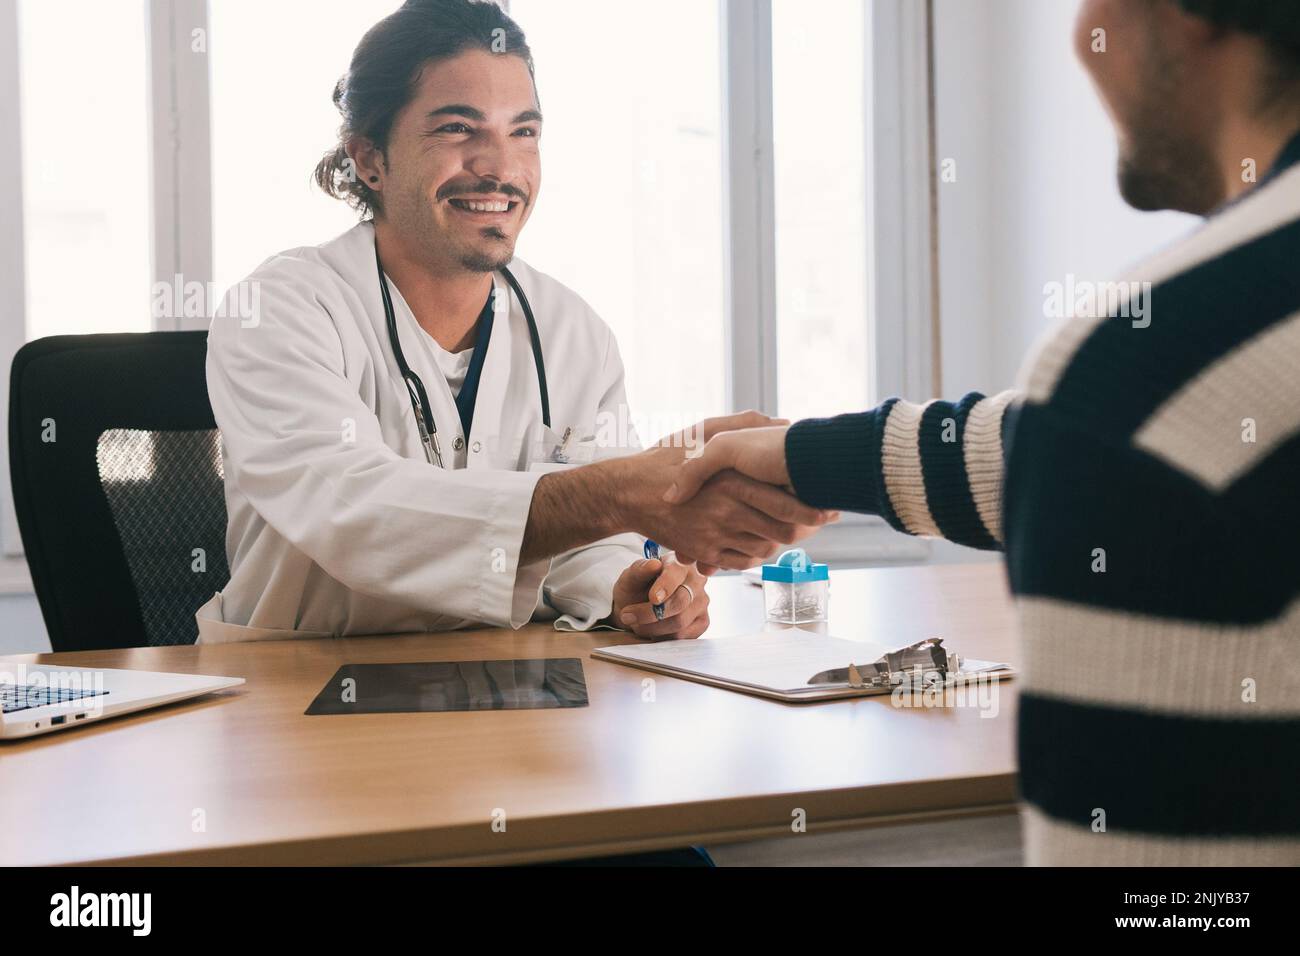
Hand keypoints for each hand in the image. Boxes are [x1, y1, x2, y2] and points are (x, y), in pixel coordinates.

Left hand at [609, 556, 709, 639]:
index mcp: (679, 562)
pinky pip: (684, 635)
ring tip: (637, 624)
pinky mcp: (702, 621)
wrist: (638, 607)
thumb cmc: (636, 588)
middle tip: (627, 617)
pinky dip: (663, 637)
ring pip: (680, 621)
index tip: (652, 598)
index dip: (665, 586)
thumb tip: (653, 564)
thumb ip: (639, 570)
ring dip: (652, 627)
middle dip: (650, 614)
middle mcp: (696, 580)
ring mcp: (702, 601)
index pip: (677, 573)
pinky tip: (653, 630)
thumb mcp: (630, 577)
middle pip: (680, 601)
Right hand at [614, 414, 834, 571]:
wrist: (629, 492)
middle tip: (819, 522)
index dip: (813, 510)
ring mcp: (716, 535)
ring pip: (765, 548)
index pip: (786, 502)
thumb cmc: (667, 457)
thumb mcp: (703, 431)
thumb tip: (783, 421)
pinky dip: (756, 554)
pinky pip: (743, 561)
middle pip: (783, 531)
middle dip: (806, 529)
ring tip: (790, 529)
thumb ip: (743, 424)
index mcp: (733, 480)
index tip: (830, 509)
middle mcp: (727, 511)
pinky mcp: (705, 552)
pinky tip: (760, 541)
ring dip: (781, 541)